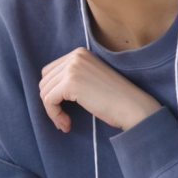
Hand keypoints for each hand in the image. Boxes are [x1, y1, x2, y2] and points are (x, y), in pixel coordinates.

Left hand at [39, 47, 162, 131]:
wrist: (133, 106)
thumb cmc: (114, 98)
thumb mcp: (90, 79)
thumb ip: (71, 77)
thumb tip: (44, 89)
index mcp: (79, 53)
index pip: (50, 72)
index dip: (52, 92)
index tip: (62, 108)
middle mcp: (74, 57)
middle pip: (45, 81)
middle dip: (50, 102)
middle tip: (63, 119)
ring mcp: (72, 68)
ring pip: (44, 92)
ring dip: (52, 111)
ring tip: (65, 123)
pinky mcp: (70, 83)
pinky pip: (48, 101)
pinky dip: (54, 115)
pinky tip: (66, 124)